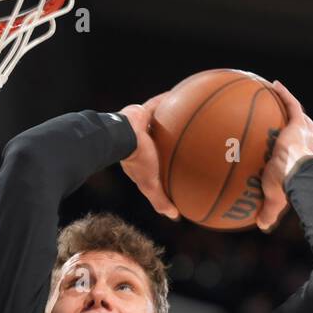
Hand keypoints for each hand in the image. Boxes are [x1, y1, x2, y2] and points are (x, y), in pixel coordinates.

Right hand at [119, 94, 179, 219]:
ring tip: (189, 114)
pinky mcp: (143, 109)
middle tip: (188, 137)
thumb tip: (175, 216)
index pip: (155, 158)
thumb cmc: (137, 161)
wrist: (123, 137)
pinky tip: (189, 96)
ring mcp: (141, 124)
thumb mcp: (149, 185)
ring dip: (171, 115)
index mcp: (142, 156)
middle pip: (159, 137)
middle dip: (170, 136)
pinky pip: (160, 102)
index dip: (165, 159)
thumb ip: (160, 200)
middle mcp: (142, 139)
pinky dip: (171, 100)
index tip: (177, 162)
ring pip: (160, 118)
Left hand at [256, 80, 312, 232]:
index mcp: (305, 163)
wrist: (299, 175)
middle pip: (307, 133)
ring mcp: (304, 132)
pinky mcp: (298, 122)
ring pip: (301, 117)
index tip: (290, 148)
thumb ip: (269, 211)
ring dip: (292, 107)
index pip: (304, 154)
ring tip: (279, 96)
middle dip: (300, 127)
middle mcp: (308, 146)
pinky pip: (291, 103)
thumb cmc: (289, 188)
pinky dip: (284, 93)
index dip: (300, 150)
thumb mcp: (276, 200)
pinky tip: (272, 83)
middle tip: (288, 123)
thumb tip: (260, 226)